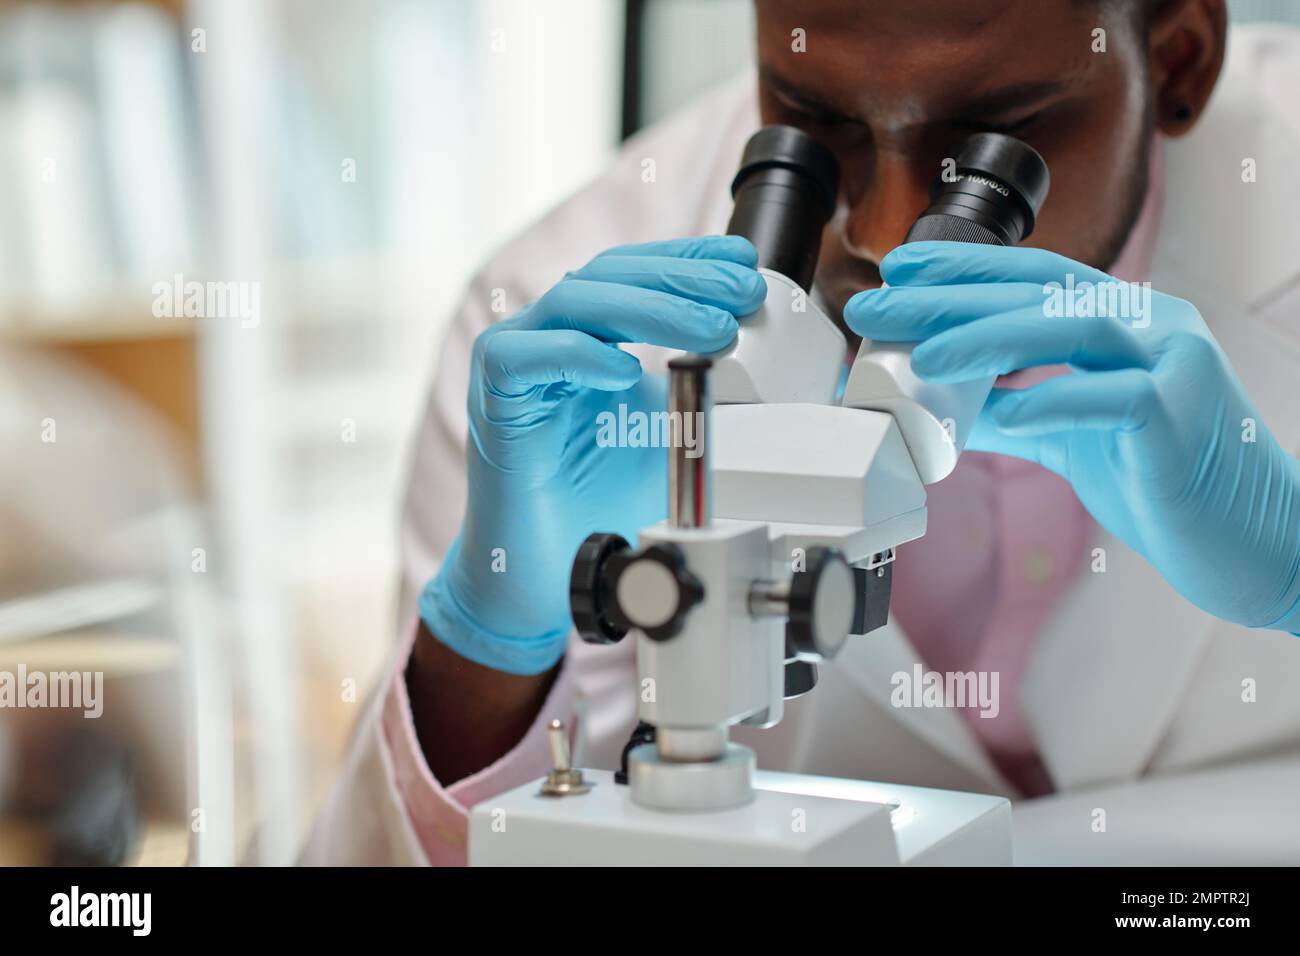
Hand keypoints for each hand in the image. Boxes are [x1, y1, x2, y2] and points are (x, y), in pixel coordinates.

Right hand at [421, 236, 764, 673]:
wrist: (554, 565)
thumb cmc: (608, 499)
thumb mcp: (677, 431)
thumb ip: (711, 391)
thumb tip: (782, 371)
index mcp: (590, 333)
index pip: (637, 271)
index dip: (688, 258)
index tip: (744, 261)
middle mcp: (550, 334)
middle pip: (611, 275)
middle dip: (684, 278)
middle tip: (742, 292)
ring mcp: (518, 357)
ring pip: (577, 302)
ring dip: (651, 309)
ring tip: (712, 331)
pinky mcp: (495, 393)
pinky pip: (530, 356)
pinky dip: (582, 357)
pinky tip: (628, 371)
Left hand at [844, 241, 1299, 633]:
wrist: (1248, 541)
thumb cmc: (1160, 480)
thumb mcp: (1070, 436)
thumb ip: (1010, 411)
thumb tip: (934, 404)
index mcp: (1124, 323)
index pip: (1033, 278)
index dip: (964, 269)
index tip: (899, 269)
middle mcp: (1151, 327)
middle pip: (1039, 295)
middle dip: (951, 297)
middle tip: (876, 304)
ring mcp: (1173, 366)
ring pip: (1074, 327)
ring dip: (989, 337)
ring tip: (923, 354)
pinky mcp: (1182, 418)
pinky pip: (1110, 398)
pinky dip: (1050, 400)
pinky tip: (1000, 413)